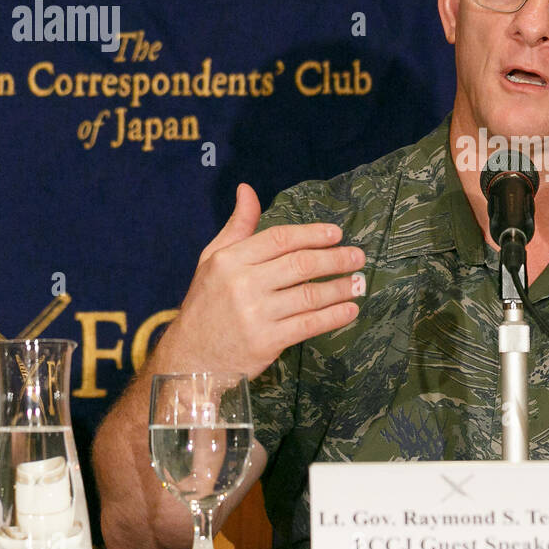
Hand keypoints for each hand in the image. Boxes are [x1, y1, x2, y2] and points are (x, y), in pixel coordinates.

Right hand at [161, 183, 364, 379]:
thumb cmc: (206, 305)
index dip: (312, 234)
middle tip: (357, 256)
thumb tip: (247, 190)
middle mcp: (243, 285)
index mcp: (230, 260)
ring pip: (309, 295)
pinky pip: (309, 325)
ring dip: (340, 288)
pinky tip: (349, 310)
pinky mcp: (266, 342)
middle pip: (300, 265)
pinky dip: (334, 316)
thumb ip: (237, 227)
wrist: (190, 358)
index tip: (336, 234)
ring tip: (358, 284)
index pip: (280, 239)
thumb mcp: (213, 260)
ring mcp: (255, 315)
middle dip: (335, 259)